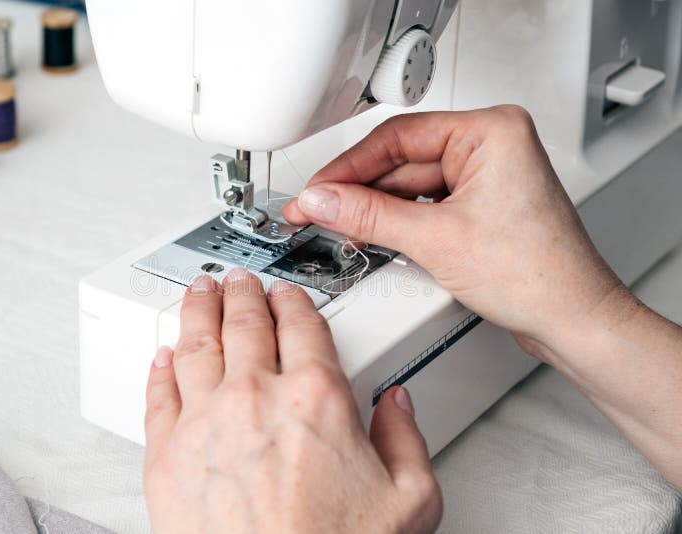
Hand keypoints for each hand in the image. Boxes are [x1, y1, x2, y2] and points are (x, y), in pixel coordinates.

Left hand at [143, 269, 441, 533]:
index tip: (288, 295)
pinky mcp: (166, 455)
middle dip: (243, 293)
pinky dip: (161, 368)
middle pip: (245, 322)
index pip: (301, 325)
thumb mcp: (410, 499)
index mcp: (315, 398)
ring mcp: (204, 422)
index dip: (294, 300)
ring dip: (200, 310)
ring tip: (201, 292)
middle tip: (240, 280)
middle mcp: (255, 397)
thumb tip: (397, 403)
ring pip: (197, 343)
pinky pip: (159, 394)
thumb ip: (407, 438)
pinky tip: (165, 355)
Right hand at [283, 107, 681, 490]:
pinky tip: (372, 234)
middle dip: (358, 191)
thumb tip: (322, 200)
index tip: (317, 189)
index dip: (348, 166)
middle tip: (317, 211)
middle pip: (401, 160)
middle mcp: (492, 146)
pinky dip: (397, 220)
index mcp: (491, 132)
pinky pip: (425, 202)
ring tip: (341, 228)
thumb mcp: (436, 240)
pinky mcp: (480, 204)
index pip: (398, 137)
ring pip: (410, 183)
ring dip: (375, 208)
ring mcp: (486, 176)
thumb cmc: (537, 275)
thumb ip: (368, 215)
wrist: (571, 320)